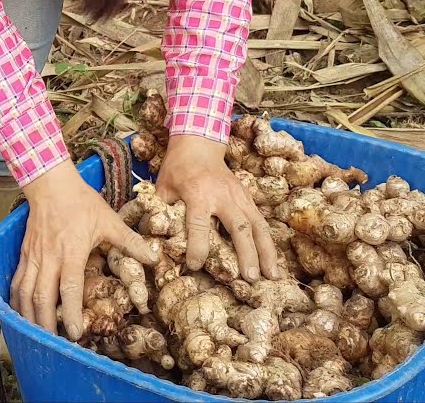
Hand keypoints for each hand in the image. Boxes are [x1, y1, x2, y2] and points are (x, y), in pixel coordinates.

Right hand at [10, 161, 157, 340]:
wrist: (50, 184)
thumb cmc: (81, 202)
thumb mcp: (109, 220)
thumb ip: (130, 241)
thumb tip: (154, 258)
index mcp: (71, 251)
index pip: (69, 288)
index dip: (71, 313)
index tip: (75, 334)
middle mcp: (48, 258)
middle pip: (42, 298)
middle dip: (46, 324)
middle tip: (54, 344)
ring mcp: (33, 257)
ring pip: (25, 293)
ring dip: (29, 317)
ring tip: (36, 335)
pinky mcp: (24, 254)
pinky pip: (17, 282)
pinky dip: (16, 301)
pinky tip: (20, 314)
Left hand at [155, 134, 278, 281]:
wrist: (199, 145)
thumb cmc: (178, 170)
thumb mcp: (163, 188)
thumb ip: (160, 213)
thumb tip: (151, 242)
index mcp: (198, 194)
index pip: (199, 224)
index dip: (197, 246)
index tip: (195, 265)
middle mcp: (223, 196)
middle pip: (238, 227)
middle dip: (246, 254)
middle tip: (250, 279)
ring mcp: (239, 196)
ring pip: (257, 226)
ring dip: (266, 252)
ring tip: (273, 276)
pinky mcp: (248, 198)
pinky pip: (261, 222)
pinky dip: (269, 243)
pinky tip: (273, 262)